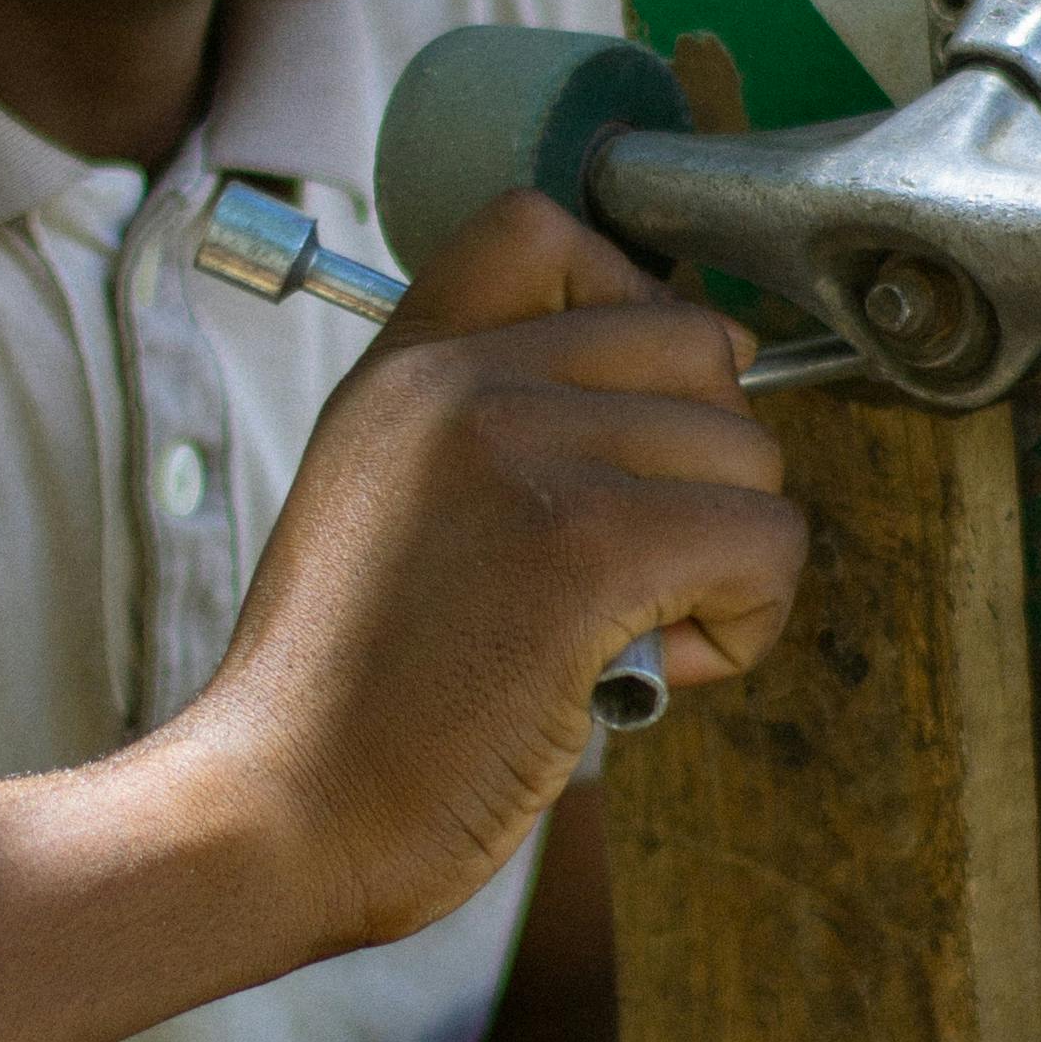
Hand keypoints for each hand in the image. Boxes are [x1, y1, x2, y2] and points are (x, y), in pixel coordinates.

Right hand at [186, 190, 805, 949]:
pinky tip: (648, 672)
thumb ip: (480, 429)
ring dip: (727, 561)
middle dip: (704, 466)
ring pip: (749, 453)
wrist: (275, 812)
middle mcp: (460, 381)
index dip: (632, 307)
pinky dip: (743, 623)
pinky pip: (765, 542)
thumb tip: (679, 396)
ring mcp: (519, 452)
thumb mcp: (374, 501)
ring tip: (627, 636)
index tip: (628, 423)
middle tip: (632, 572)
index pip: (546, 229)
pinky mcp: (584, 547)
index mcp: (405, 364)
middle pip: (696, 344)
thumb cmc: (342, 700)